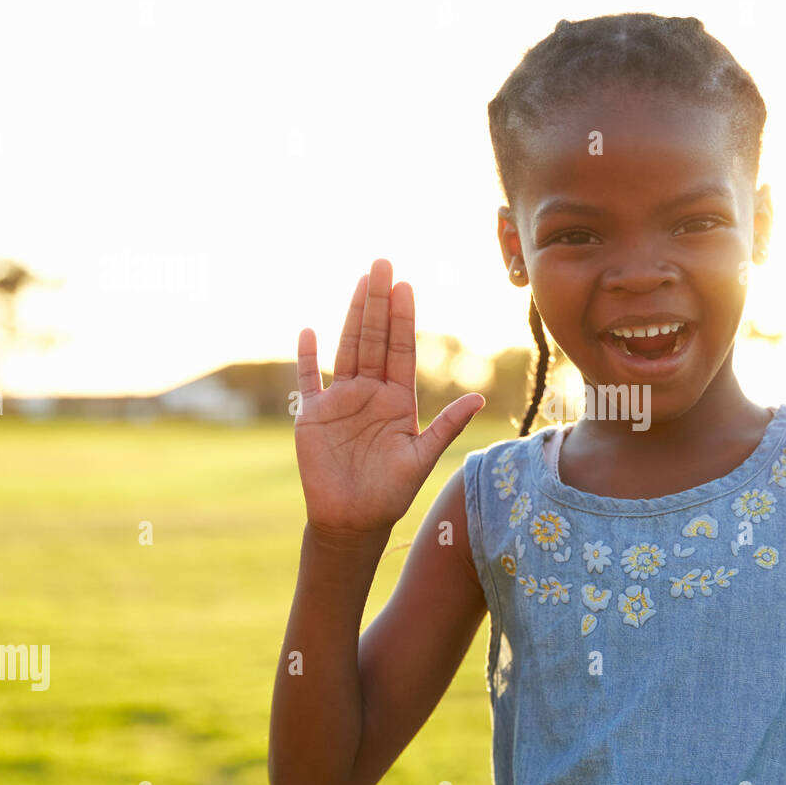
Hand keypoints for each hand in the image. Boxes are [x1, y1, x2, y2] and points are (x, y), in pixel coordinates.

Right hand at [294, 259, 484, 539]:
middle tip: (383, 264)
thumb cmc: (391, 492)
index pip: (401, 349)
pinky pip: (308, 380)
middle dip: (379, 302)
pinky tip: (308, 331)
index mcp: (397, 399)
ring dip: (353, 316)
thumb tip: (478, 398)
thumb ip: (446, 425)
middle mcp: (369, 393)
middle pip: (374, 339)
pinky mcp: (313, 416)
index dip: (404, 318)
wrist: (354, 520)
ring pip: (347, 348)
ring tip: (360, 282)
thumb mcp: (422, 456)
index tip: (407, 286)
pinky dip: (306, 358)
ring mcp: (340, 401)